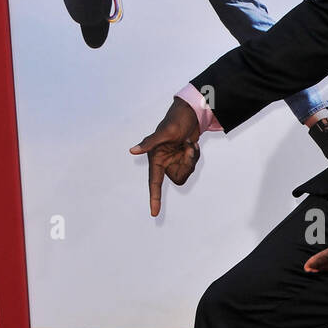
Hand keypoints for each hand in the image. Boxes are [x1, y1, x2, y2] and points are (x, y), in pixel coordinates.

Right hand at [130, 97, 200, 216]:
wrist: (188, 114)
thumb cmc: (174, 121)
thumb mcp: (164, 132)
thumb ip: (148, 143)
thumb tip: (132, 151)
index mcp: (156, 159)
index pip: (154, 183)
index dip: (154, 198)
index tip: (154, 213)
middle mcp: (164, 162)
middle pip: (179, 177)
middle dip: (187, 164)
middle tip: (188, 147)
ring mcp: (174, 161)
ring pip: (187, 171)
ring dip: (192, 158)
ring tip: (190, 143)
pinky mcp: (182, 158)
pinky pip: (192, 164)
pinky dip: (195, 155)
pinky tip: (192, 144)